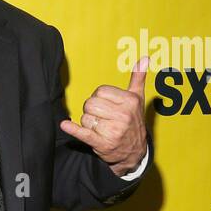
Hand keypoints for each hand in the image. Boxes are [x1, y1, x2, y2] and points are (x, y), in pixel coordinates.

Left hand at [59, 55, 148, 176]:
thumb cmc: (133, 122)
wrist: (135, 152)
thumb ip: (138, 79)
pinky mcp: (103, 143)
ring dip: (88, 123)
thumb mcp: (138, 99)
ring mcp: (113, 130)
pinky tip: (65, 125)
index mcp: (130, 101)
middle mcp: (123, 115)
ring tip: (100, 128)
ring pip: (85, 118)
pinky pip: (83, 133)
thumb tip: (145, 59)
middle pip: (90, 103)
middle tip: (101, 117)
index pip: (100, 91)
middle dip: (91, 110)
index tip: (106, 105)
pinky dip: (73, 129)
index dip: (99, 97)